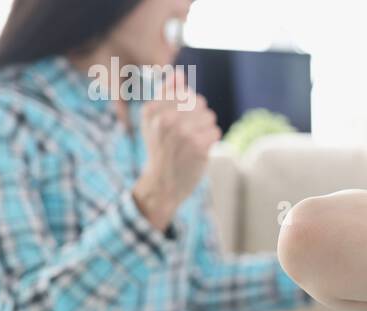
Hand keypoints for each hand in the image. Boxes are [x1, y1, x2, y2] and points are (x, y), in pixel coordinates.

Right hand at [132, 73, 219, 230]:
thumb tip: (178, 72)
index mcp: (151, 109)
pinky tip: (198, 150)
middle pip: (200, 103)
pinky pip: (215, 132)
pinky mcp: (198, 146)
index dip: (186, 109)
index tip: (176, 125)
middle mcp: (165, 119)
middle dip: (197, 118)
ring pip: (209, 117)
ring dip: (205, 130)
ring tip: (191, 143)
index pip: (185, 93)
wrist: (162, 182)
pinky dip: (210, 142)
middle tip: (184, 136)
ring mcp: (182, 133)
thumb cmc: (160, 147)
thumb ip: (166, 94)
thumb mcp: (153, 119)